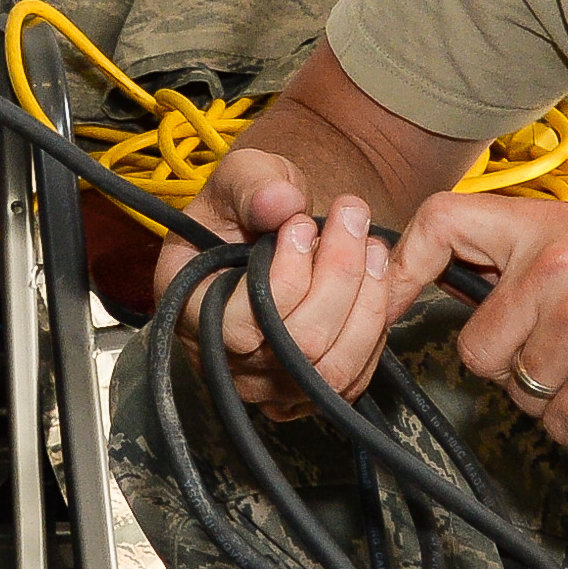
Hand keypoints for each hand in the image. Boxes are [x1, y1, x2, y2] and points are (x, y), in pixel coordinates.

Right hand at [153, 148, 403, 414]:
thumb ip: (252, 184)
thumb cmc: (245, 209)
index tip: (301, 222)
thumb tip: (281, 203)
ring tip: (372, 245)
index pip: (239, 327)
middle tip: (353, 215)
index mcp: (190, 312)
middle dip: (339, 274)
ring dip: (367, 301)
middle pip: (299, 346)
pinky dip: (376, 325)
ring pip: (333, 369)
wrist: (270, 233)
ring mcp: (271, 386)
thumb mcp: (238, 179)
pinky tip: (378, 276)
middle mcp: (227, 363)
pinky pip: (356, 376)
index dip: (284, 277)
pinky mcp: (311, 390)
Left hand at [383, 193, 567, 450]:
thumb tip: (469, 277)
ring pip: (521, 393)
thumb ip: (544, 256)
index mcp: (556, 226)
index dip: (405, 270)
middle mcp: (559, 267)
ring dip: (563, 399)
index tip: (394, 301)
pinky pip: (562, 429)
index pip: (443, 224)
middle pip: (478, 348)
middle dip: (519, 368)